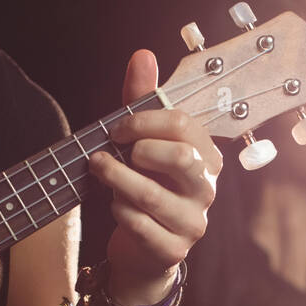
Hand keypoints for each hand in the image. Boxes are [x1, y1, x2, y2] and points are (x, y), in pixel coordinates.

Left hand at [89, 50, 221, 305]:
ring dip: (115, 177)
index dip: (142, 121)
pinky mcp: (173, 250)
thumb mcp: (142, 142)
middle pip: (180, 157)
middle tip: (114, 151)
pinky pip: (138, 224)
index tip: (117, 128)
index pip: (184, 126)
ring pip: (150, 194)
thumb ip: (142, 101)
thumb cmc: (146, 186)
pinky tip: (115, 205)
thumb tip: (143, 55)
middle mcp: (207, 189)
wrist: (143, 249)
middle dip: (137, 148)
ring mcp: (193, 222)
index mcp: (207, 157)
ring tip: (98, 168)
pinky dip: (118, 210)